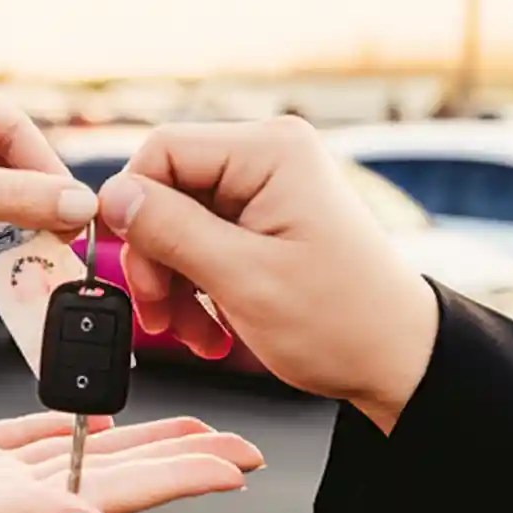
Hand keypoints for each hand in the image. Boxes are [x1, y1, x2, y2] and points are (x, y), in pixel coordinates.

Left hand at [0, 57, 97, 298]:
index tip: (79, 213)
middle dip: (33, 200)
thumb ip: (17, 199)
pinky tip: (8, 257)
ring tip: (44, 253)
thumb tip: (81, 204)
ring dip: (12, 222)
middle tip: (67, 239)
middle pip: (4, 158)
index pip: (13, 127)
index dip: (48, 173)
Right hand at [0, 407, 262, 512]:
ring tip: (186, 427)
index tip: (237, 464)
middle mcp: (16, 502)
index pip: (123, 495)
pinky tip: (89, 413)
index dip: (184, 479)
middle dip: (182, 459)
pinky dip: (70, 424)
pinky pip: (34, 435)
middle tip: (237, 444)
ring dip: (138, 439)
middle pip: (119, 476)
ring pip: (85, 453)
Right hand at [96, 119, 437, 431]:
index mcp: (271, 151)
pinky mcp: (264, 220)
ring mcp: (267, 188)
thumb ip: (170, 230)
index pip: (161, 151)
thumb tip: (112, 196)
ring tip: (191, 332)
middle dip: (155, 259)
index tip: (133, 268)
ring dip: (173, 282)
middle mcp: (268, 156)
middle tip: (160, 315)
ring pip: (177, 222)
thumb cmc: (343, 323)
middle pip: (166, 190)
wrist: (399, 362)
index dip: (132, 209)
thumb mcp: (243, 279)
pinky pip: (202, 241)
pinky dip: (195, 286)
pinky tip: (210, 327)